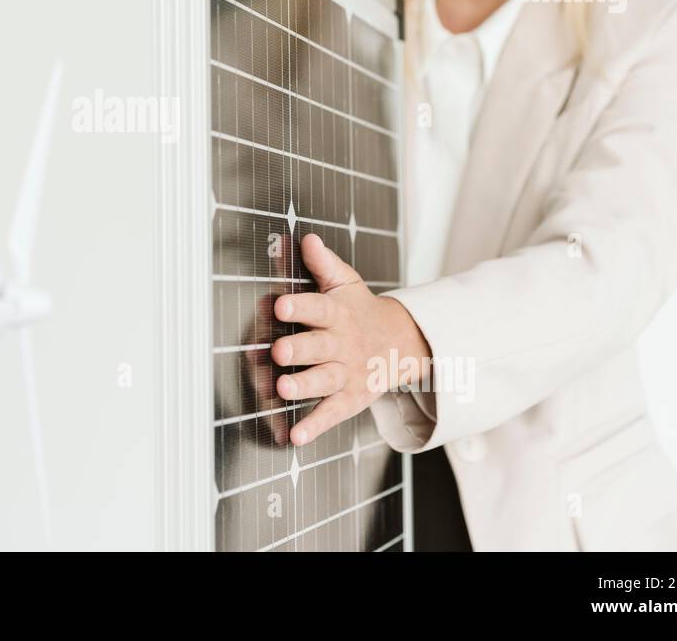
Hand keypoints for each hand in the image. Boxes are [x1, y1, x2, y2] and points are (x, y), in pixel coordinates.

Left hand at [270, 233, 424, 445]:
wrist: (399, 343)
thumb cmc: (359, 309)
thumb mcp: (346, 282)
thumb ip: (323, 264)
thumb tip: (305, 239)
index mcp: (337, 314)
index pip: (318, 308)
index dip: (299, 307)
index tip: (280, 304)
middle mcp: (341, 345)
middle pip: (318, 347)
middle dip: (299, 349)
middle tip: (278, 350)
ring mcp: (346, 374)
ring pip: (324, 381)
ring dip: (303, 386)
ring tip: (283, 388)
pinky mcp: (350, 399)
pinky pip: (331, 414)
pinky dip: (314, 427)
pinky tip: (295, 437)